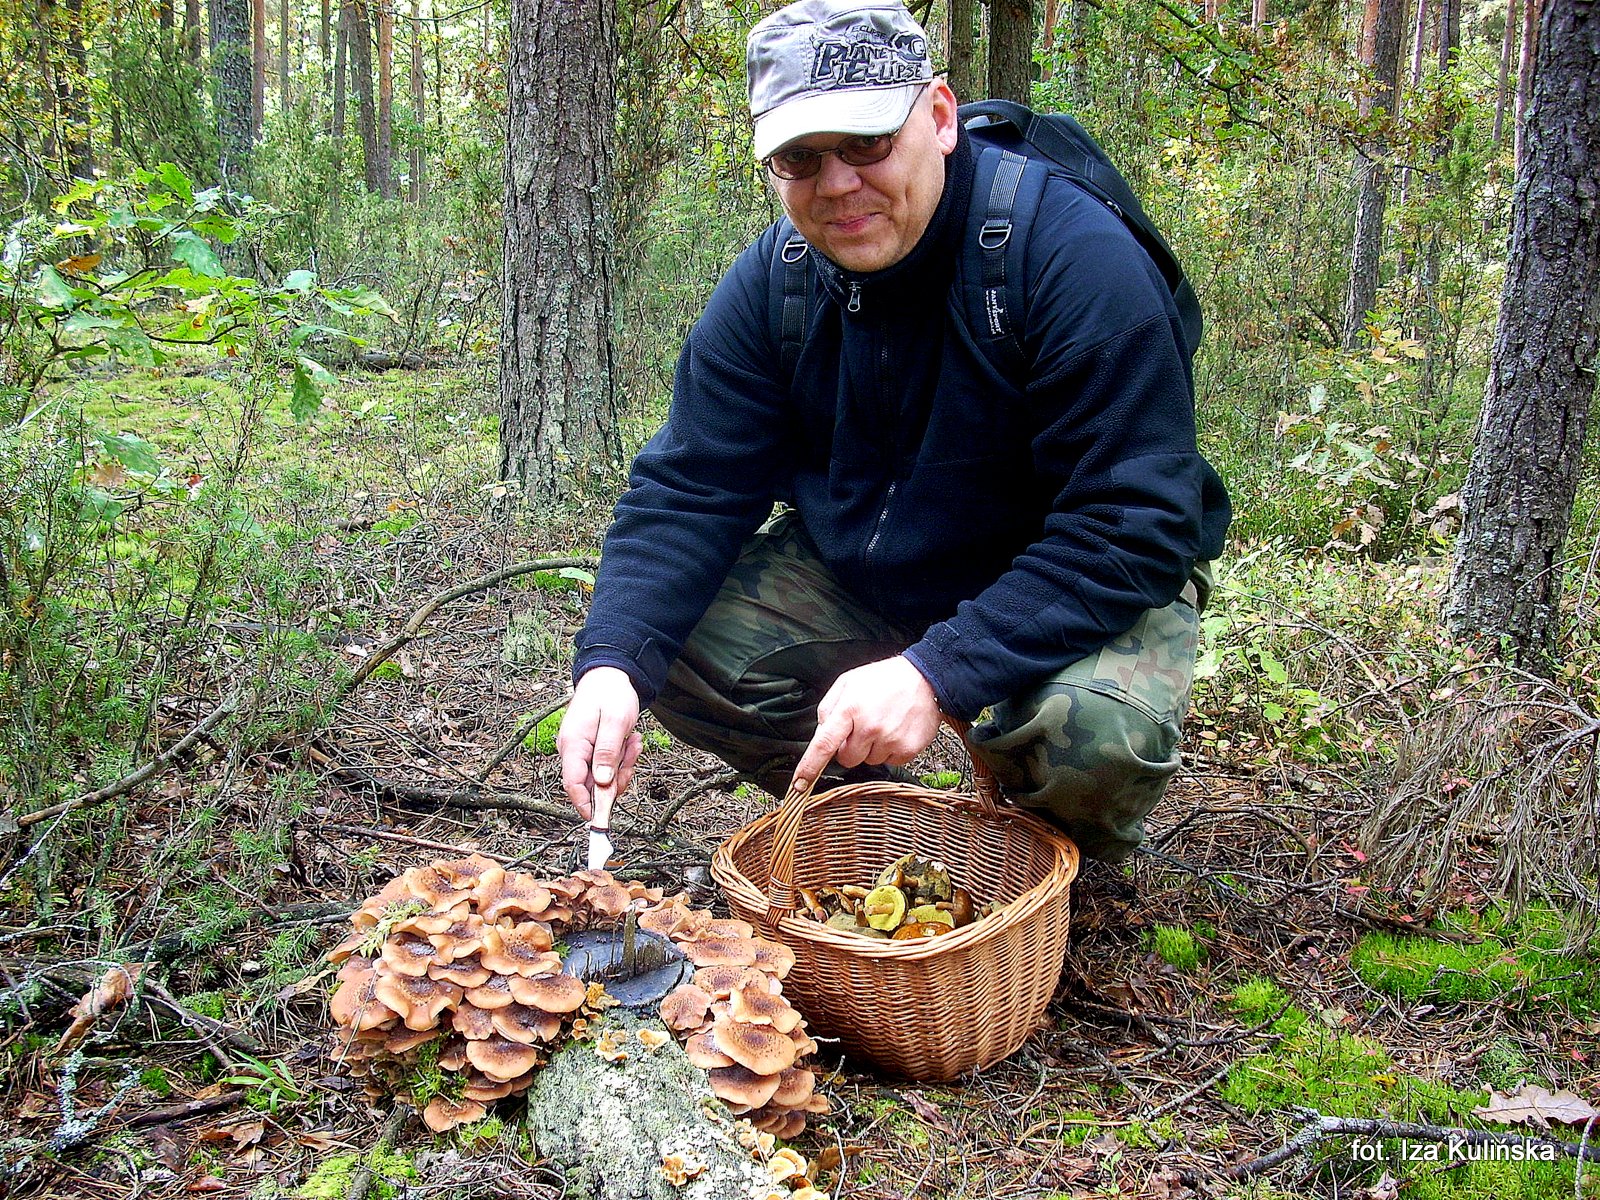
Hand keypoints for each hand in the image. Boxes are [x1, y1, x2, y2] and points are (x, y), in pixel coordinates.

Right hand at [557, 667, 642, 821]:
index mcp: (572, 745)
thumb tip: (602, 783)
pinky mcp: (591, 750)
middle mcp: (572, 751)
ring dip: (622, 765)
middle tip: (632, 753)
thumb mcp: (614, 721)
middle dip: (616, 777)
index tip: (601, 820)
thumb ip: (607, 752)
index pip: (572, 784)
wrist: (609, 675)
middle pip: (591, 784)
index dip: (586, 804)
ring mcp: (581, 751)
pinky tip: (630, 740)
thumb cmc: (610, 694)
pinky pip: (607, 766)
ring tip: (632, 741)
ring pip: (602, 776)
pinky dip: (622, 758)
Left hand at [790, 655, 941, 792]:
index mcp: (849, 709)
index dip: (809, 767)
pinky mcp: (908, 749)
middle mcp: (869, 727)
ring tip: (883, 724)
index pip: (823, 745)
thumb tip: (820, 734)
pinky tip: (896, 730)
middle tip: (863, 727)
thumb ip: (828, 708)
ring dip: (872, 748)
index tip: (799, 785)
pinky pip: (889, 762)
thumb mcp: (848, 682)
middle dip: (850, 748)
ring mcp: (890, 740)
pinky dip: (890, 751)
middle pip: (847, 759)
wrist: (924, 677)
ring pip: (869, 761)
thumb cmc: (883, 679)